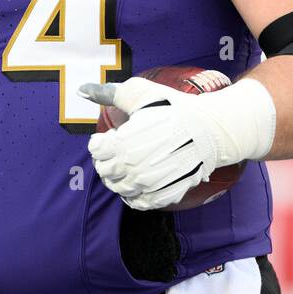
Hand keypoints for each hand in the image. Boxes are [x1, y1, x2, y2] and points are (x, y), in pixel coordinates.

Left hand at [80, 76, 275, 210]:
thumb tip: (83, 90)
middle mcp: (132, 167)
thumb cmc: (175, 109)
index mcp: (122, 143)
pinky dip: (134, 196)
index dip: (100, 143)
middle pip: (105, 171)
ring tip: (128, 167)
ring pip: (119, 189)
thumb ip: (110, 94)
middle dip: (107, 160)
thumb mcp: (141, 93)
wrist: (209, 130)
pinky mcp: (162, 195)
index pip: (96, 151)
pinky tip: (138, 184)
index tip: (110, 137)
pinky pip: (139, 203)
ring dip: (118, 178)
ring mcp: (148, 184)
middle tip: (118, 151)